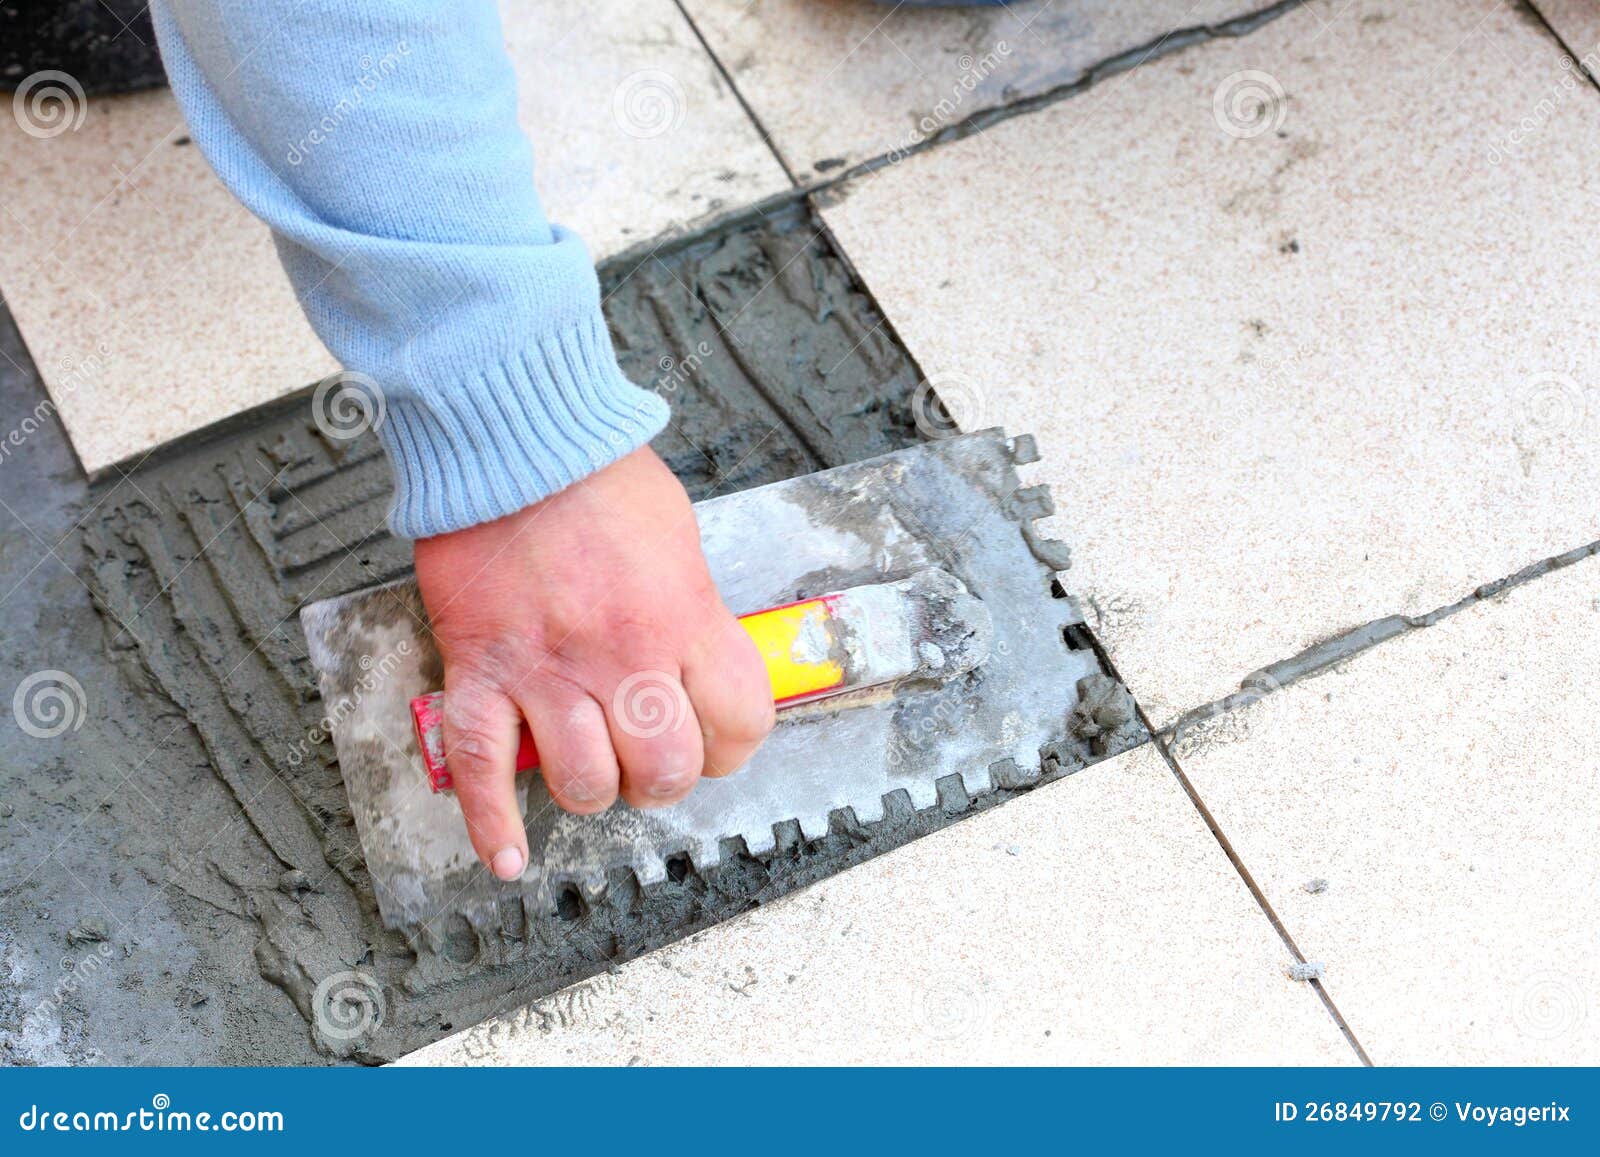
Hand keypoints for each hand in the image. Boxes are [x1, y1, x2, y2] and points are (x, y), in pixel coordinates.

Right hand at [413, 447, 774, 879]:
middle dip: (661, 778)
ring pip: (584, 782)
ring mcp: (548, 669)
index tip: (714, 743)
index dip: (731, 748)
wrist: (508, 440)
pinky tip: (508, 855)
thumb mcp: (681, 540)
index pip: (739, 724)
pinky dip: (492, 825)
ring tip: (586, 767)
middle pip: (665, 769)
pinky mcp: (480, 670)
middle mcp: (623, 654)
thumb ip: (693, 614)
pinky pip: (483, 768)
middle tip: (647, 760)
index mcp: (685, 617)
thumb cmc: (597, 478)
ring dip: (592, 790)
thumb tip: (698, 666)